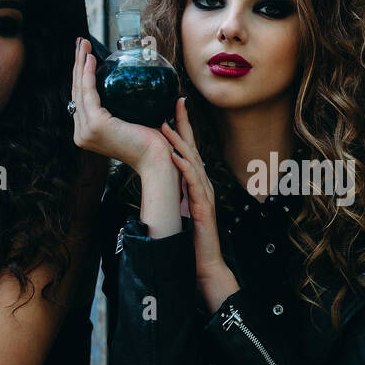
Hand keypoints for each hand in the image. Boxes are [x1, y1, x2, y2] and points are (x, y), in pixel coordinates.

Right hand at [70, 37, 171, 170]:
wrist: (158, 159)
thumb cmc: (150, 142)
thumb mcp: (132, 121)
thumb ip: (124, 107)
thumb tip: (133, 84)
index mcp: (88, 133)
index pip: (81, 100)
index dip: (80, 76)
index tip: (85, 57)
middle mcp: (81, 133)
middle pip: (76, 92)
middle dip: (77, 65)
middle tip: (80, 44)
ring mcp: (86, 130)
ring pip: (80, 89)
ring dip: (80, 64)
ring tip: (83, 45)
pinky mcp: (95, 125)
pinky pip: (89, 92)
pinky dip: (88, 73)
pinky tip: (90, 59)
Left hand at [161, 98, 238, 308]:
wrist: (204, 263)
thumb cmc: (191, 239)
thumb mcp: (179, 208)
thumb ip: (174, 190)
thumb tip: (160, 175)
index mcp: (195, 183)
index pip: (187, 149)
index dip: (182, 127)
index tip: (174, 105)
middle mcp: (202, 184)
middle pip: (194, 148)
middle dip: (185, 124)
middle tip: (177, 101)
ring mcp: (204, 194)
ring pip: (193, 161)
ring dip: (181, 142)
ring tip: (168, 125)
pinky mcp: (202, 207)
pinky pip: (194, 183)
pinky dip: (185, 168)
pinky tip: (176, 157)